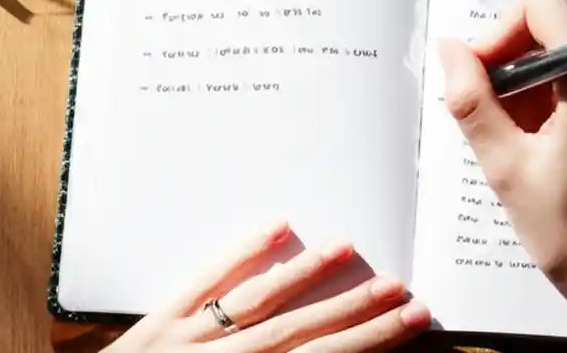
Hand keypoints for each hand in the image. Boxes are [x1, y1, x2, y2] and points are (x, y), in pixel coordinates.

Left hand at [106, 221, 429, 352]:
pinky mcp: (156, 324)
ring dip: (306, 275)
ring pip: (257, 301)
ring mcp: (186, 339)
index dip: (371, 338)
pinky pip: (202, 283)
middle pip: (300, 330)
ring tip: (348, 247)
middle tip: (401, 287)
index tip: (411, 318)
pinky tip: (272, 226)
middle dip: (355, 309)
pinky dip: (239, 253)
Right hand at [437, 0, 566, 351]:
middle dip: (505, 63)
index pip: (539, 0)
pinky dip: (542, 98)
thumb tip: (449, 49)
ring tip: (514, 140)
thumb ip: (471, 98)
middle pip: (543, 25)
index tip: (482, 81)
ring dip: (520, 86)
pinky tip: (533, 143)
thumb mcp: (504, 164)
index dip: (498, 32)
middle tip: (490, 120)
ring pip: (553, 51)